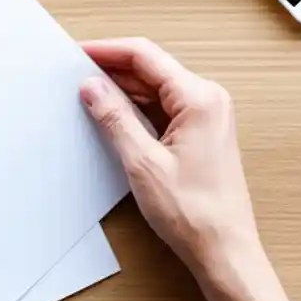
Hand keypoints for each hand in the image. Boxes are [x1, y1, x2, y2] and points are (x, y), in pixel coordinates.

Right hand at [78, 37, 254, 272]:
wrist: (225, 250)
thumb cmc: (194, 213)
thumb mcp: (143, 162)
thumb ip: (115, 118)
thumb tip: (92, 87)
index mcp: (199, 99)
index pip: (145, 56)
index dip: (107, 51)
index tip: (78, 52)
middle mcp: (208, 100)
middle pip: (151, 69)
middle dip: (112, 69)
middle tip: (75, 74)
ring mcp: (207, 116)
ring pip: (156, 89)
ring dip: (123, 90)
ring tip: (88, 95)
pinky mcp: (201, 133)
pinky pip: (163, 109)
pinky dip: (137, 109)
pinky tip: (113, 116)